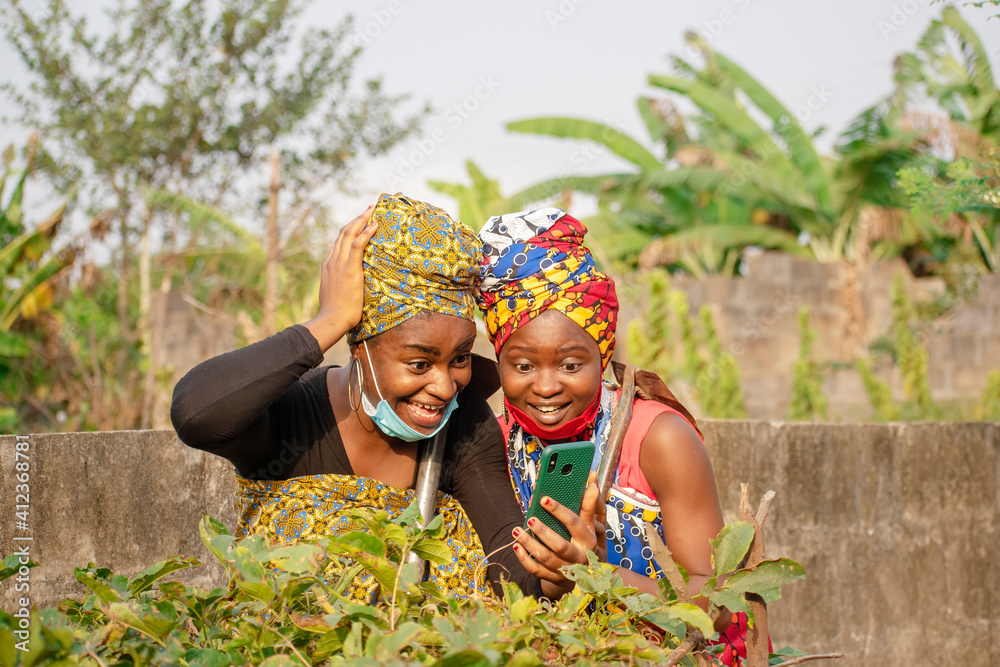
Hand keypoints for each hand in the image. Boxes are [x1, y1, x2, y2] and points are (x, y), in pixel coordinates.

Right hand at [304, 206, 377, 349]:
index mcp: (328, 266)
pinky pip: (358, 245)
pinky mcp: (349, 268)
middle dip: (356, 220)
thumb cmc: (337, 312)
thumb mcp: (336, 293)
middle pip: (343, 233)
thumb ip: (340, 285)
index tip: (358, 224)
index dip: (349, 231)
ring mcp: (339, 263)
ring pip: (349, 234)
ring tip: (372, 211)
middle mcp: (332, 260)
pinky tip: (374, 225)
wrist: (332, 318)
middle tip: (368, 210)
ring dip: (362, 220)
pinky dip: (366, 232)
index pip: (339, 243)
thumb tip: (349, 286)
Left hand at [511, 472, 604, 599]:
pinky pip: (536, 571)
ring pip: (545, 558)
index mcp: (588, 540)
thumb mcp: (592, 523)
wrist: (587, 572)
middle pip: (560, 545)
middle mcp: (578, 556)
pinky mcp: (553, 577)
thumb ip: (590, 503)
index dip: (559, 510)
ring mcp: (565, 569)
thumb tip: (592, 480)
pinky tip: (516, 546)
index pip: (574, 523)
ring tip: (516, 530)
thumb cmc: (586, 541)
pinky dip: (524, 559)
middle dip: (544, 532)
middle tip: (530, 519)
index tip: (545, 499)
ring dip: (529, 544)